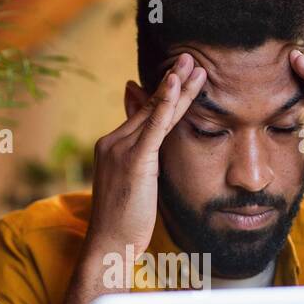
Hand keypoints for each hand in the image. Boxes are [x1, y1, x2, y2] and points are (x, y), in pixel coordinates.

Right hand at [85, 53, 205, 256]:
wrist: (108, 245)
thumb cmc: (123, 222)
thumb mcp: (133, 185)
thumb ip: (142, 162)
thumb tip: (152, 148)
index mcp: (111, 146)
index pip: (143, 113)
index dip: (164, 94)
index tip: (181, 74)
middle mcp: (112, 142)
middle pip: (149, 106)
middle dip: (173, 81)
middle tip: (192, 58)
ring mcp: (120, 149)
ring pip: (155, 111)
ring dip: (177, 86)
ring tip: (194, 65)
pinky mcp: (133, 160)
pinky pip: (153, 126)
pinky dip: (165, 103)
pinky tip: (176, 84)